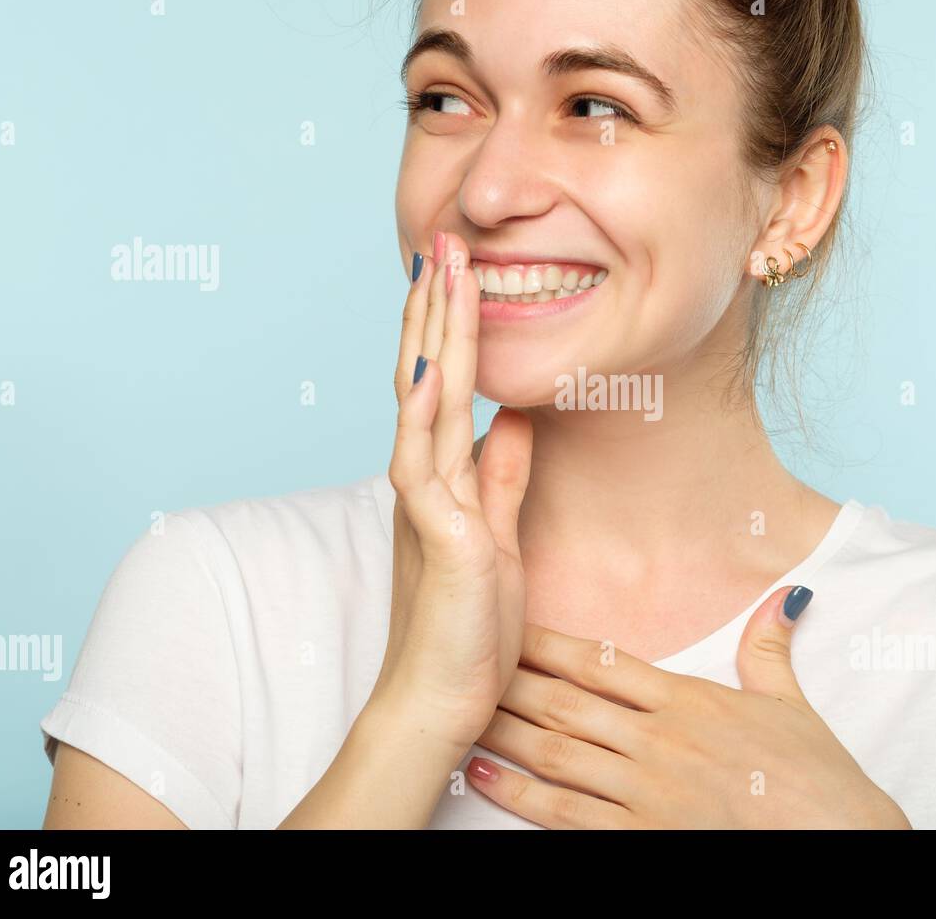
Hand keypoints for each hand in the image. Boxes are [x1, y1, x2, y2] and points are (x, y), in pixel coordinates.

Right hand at [371, 230, 533, 750]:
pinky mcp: (437, 535)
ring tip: (438, 268)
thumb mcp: (497, 531)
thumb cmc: (466, 622)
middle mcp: (424, 477)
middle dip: (439, 305)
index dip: (451, 325)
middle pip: (428, 373)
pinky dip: (426, 412)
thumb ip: (502, 474)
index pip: (443, 383)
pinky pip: (425, 463)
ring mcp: (424, 502)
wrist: (440, 698)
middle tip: (445, 239)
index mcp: (441, 475)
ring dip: (430, 332)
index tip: (461, 269)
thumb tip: (513, 417)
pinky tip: (430, 365)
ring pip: (422, 400)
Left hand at [465, 585, 911, 827]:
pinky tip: (486, 778)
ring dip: (504, 732)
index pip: (603, 661)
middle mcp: (660, 740)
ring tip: (460, 713)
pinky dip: (521, 796)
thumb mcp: (792, 704)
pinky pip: (568, 815)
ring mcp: (648, 790)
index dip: (549, 642)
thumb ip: (768, 649)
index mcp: (688, 701)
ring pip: (558, 753)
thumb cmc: (816, 777)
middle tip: (464, 659)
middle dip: (510, 680)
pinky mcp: (645, 835)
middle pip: (567, 702)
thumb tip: (782, 596)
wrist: (838, 838)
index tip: (509, 623)